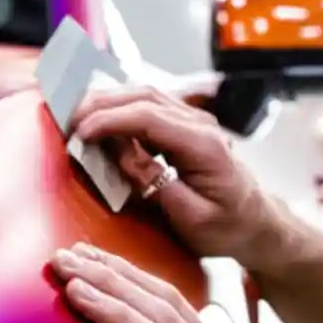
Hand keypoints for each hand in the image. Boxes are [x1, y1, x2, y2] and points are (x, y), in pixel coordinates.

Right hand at [72, 88, 285, 266]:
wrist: (255, 222)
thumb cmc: (227, 227)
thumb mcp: (191, 218)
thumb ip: (156, 185)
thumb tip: (123, 156)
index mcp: (204, 146)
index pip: (150, 118)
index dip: (111, 121)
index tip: (81, 134)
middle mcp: (201, 124)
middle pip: (145, 97)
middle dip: (101, 103)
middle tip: (68, 118)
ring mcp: (195, 121)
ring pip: (145, 96)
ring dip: (108, 102)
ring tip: (77, 116)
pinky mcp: (186, 126)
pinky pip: (149, 106)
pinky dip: (121, 109)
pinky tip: (101, 119)